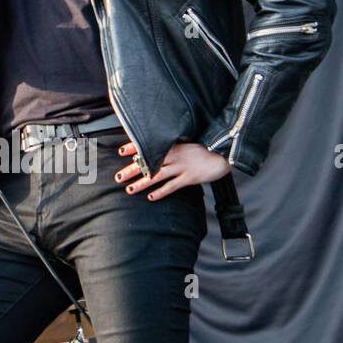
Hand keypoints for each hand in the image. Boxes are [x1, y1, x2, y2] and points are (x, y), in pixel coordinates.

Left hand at [114, 139, 231, 198]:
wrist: (225, 153)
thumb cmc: (207, 149)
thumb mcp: (189, 144)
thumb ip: (175, 148)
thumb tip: (162, 152)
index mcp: (174, 145)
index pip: (151, 145)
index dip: (135, 147)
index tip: (121, 151)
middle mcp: (175, 155)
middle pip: (149, 162)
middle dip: (132, 169)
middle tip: (118, 176)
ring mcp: (182, 166)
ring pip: (157, 175)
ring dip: (142, 182)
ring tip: (130, 189)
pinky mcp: (190, 177)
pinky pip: (172, 186)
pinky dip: (161, 192)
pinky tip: (151, 197)